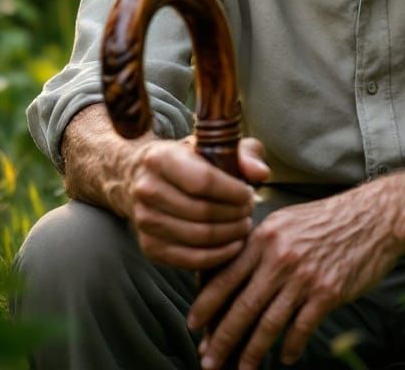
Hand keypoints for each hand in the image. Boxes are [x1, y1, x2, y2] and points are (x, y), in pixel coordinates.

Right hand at [127, 136, 269, 269]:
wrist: (143, 176)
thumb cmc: (188, 159)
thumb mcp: (215, 146)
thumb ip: (243, 154)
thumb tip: (261, 174)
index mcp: (160, 159)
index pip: (203, 181)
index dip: (232, 192)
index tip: (249, 193)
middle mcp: (147, 190)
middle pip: (201, 212)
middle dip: (234, 215)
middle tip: (249, 211)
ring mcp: (144, 221)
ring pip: (197, 237)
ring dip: (229, 235)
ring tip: (243, 225)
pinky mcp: (149, 247)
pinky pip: (189, 259)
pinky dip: (217, 256)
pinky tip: (233, 245)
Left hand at [187, 179, 404, 369]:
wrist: (374, 217)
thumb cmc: (328, 219)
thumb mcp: (287, 220)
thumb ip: (260, 245)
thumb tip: (231, 271)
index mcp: (265, 237)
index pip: (225, 276)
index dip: (206, 305)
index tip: (193, 326)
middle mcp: (280, 257)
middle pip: (242, 307)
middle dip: (221, 339)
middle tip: (207, 361)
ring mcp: (304, 277)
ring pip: (268, 325)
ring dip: (251, 354)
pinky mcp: (327, 293)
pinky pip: (301, 329)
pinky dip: (291, 348)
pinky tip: (286, 357)